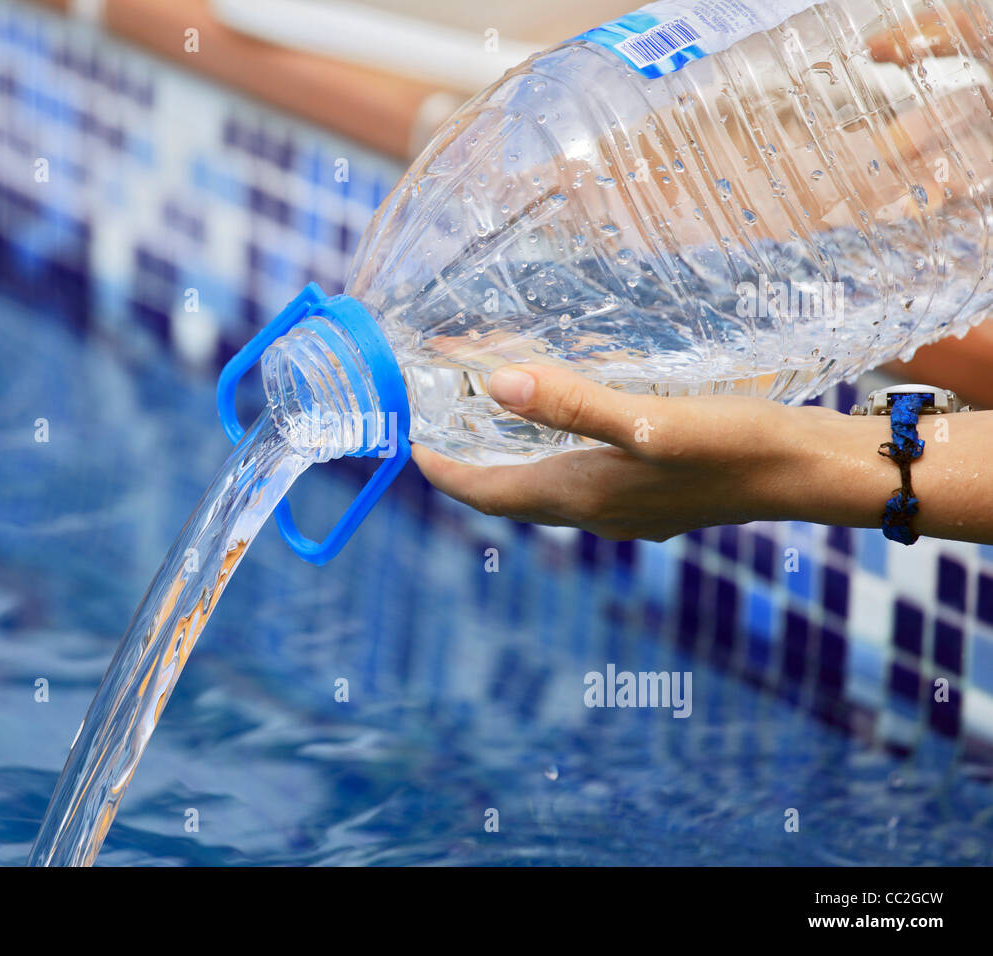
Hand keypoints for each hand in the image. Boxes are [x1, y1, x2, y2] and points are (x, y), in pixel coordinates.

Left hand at [412, 365, 904, 541]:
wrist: (810, 474)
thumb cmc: (735, 446)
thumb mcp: (650, 419)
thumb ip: (571, 403)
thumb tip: (494, 384)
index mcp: (580, 495)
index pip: (485, 492)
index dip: (440, 468)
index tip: (407, 437)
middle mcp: (594, 512)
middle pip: (509, 491)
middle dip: (468, 458)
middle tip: (439, 415)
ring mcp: (625, 510)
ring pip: (544, 484)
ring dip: (510, 454)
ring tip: (489, 411)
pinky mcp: (654, 497)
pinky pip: (581, 477)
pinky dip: (553, 450)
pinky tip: (570, 419)